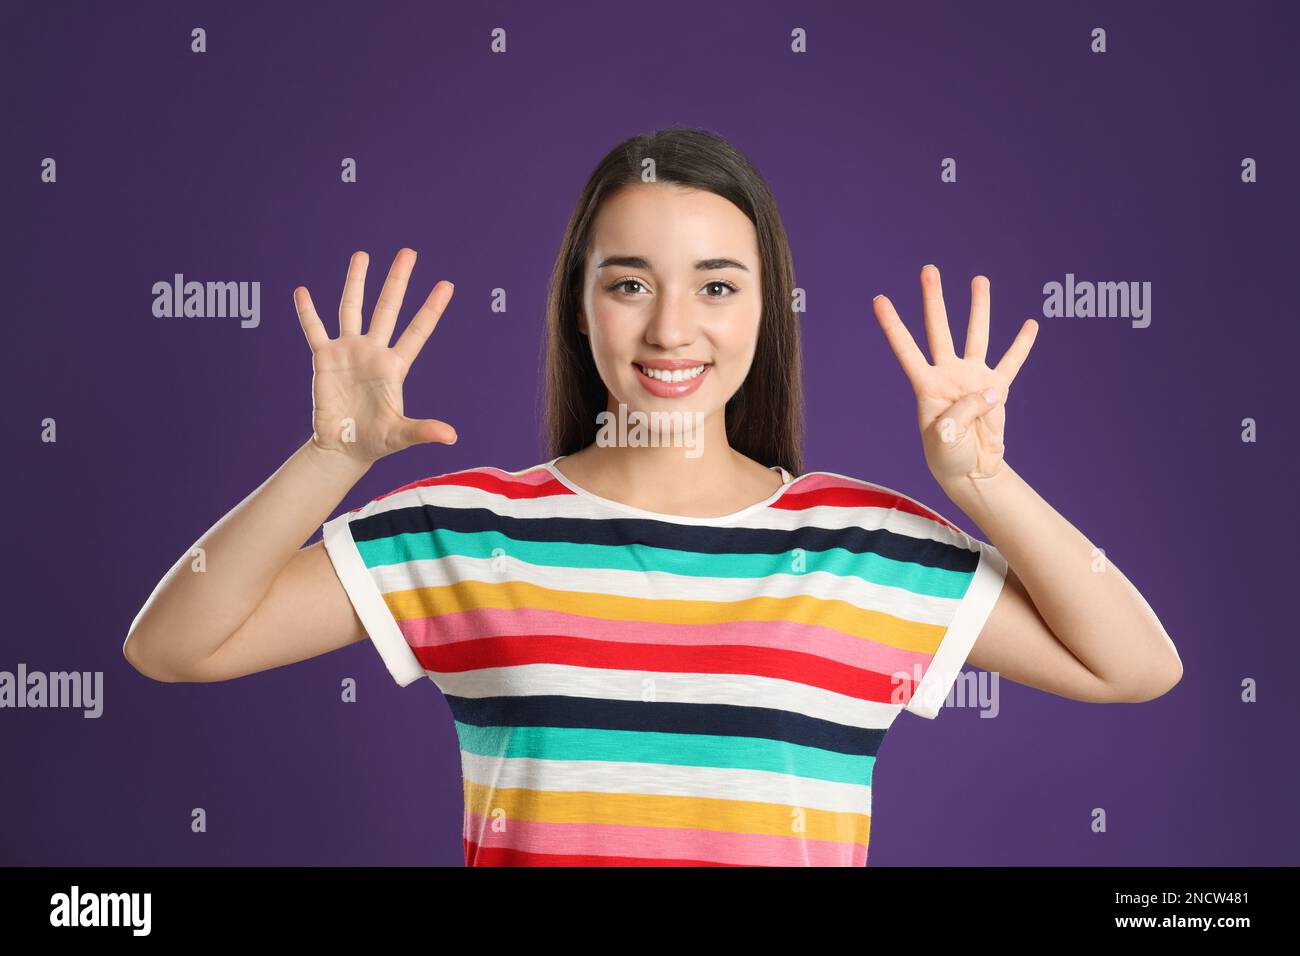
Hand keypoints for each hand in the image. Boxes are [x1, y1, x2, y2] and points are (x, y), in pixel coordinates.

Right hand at [294, 248, 457, 464]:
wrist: (343, 447)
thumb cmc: (375, 441)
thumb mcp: (400, 435)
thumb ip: (424, 430)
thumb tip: (451, 437)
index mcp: (395, 366)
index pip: (417, 331)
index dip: (431, 309)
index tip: (447, 285)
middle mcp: (373, 352)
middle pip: (387, 309)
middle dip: (397, 281)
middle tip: (409, 252)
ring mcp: (349, 351)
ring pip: (352, 309)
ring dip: (356, 283)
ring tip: (362, 255)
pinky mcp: (324, 359)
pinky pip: (314, 330)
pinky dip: (308, 313)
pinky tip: (303, 292)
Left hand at [872, 265, 1036, 483]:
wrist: (970, 470)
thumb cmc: (948, 456)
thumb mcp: (946, 441)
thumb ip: (962, 415)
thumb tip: (990, 392)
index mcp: (927, 385)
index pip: (906, 350)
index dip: (893, 326)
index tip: (879, 299)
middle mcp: (948, 374)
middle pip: (939, 330)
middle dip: (934, 300)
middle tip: (929, 269)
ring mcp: (973, 379)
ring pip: (976, 336)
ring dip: (978, 308)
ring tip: (979, 280)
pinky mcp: (997, 390)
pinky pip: (1011, 363)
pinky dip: (1021, 345)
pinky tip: (1030, 325)